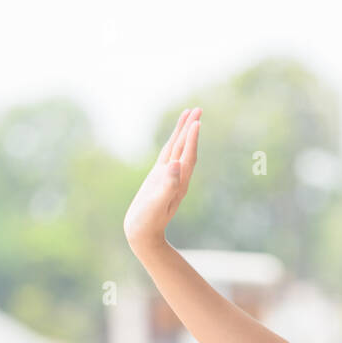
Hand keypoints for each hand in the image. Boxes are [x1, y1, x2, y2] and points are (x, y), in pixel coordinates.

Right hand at [124, 106, 200, 251]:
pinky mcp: (159, 177)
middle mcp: (176, 176)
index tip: (196, 121)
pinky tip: (174, 137)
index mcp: (178, 181)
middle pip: (186, 147)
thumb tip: (176, 165)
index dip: (192, 138)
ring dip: (184, 132)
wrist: (142, 233)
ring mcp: (168, 176)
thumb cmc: (148, 221)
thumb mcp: (157, 203)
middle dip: (191, 129)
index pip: (187, 155)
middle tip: (198, 109)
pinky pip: (168, 154)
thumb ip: (168, 185)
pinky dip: (173, 143)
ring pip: (177, 149)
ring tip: (190, 115)